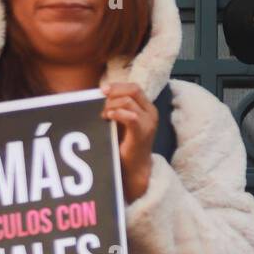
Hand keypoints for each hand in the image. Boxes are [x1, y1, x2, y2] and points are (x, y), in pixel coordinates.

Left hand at [102, 82, 158, 201]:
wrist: (134, 167)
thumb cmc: (126, 144)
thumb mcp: (123, 121)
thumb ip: (118, 107)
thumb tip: (102, 93)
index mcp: (147, 108)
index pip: (134, 87)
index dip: (118, 86)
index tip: (102, 90)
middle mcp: (151, 113)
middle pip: (133, 90)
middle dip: (114, 93)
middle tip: (102, 104)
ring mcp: (148, 122)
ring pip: (128, 101)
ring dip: (111, 105)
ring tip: (104, 116)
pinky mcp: (142, 133)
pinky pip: (131, 116)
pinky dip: (117, 113)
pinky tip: (108, 118)